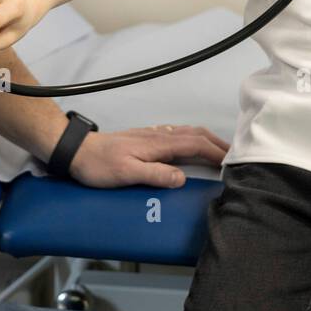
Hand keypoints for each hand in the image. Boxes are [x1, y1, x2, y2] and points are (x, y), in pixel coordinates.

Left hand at [67, 123, 230, 187]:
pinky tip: (191, 147)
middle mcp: (158, 136)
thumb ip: (155, 175)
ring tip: (219, 151)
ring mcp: (152, 135)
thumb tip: (182, 178)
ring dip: (206, 139)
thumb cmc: (98, 166)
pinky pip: (177, 135)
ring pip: (187, 132)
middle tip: (234, 156)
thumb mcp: (126, 174)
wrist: (76, 151)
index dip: (215, 152)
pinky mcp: (145, 138)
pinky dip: (192, 138)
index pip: (195, 145)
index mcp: (157, 144)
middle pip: (195, 134)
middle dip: (217, 143)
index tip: (231, 162)